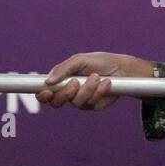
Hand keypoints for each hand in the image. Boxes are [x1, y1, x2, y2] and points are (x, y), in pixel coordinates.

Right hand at [37, 52, 154, 110]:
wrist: (122, 69)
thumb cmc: (99, 62)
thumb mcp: (79, 60)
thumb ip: (63, 69)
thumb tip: (48, 81)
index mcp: (60, 80)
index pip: (44, 92)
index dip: (42, 95)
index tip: (47, 91)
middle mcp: (68, 92)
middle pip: (56, 102)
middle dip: (65, 93)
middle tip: (75, 82)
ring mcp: (80, 100)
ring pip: (75, 102)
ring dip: (88, 89)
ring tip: (97, 77)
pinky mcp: (93, 105)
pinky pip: (91, 104)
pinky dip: (99, 92)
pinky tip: (106, 83)